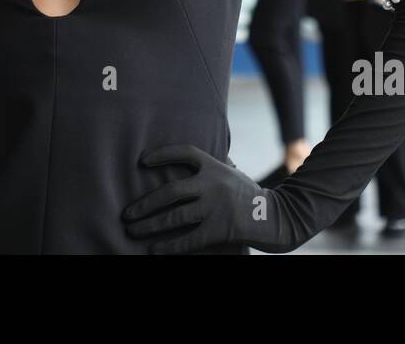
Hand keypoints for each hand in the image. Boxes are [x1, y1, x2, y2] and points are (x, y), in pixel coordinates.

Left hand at [122, 143, 291, 253]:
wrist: (278, 217)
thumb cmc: (250, 194)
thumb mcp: (233, 172)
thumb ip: (214, 163)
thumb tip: (190, 155)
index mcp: (215, 166)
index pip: (184, 153)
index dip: (162, 154)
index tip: (142, 161)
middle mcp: (213, 184)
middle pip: (171, 191)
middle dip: (145, 204)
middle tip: (127, 214)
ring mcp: (216, 207)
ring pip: (175, 217)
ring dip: (150, 225)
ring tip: (133, 231)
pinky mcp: (220, 229)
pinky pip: (189, 239)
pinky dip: (169, 246)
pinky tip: (154, 250)